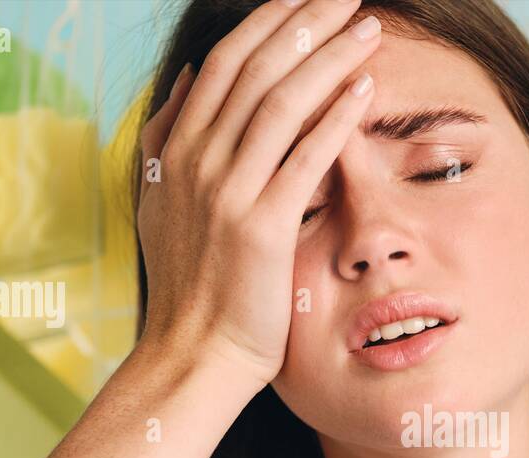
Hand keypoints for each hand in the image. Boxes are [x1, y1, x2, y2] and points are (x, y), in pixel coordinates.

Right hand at [135, 0, 379, 383]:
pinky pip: (305, 157)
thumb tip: (183, 78)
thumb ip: (165, 137)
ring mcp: (228, 192)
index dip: (266, 22)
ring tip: (369, 28)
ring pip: (283, 101)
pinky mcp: (263, 227)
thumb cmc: (187, 286)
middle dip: (306, 22)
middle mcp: (197, 160)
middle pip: (258, 68)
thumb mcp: (158, 203)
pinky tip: (364, 90)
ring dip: (330, 57)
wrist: (192, 354)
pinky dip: (335, 118)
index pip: (224, 63)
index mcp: (175, 149)